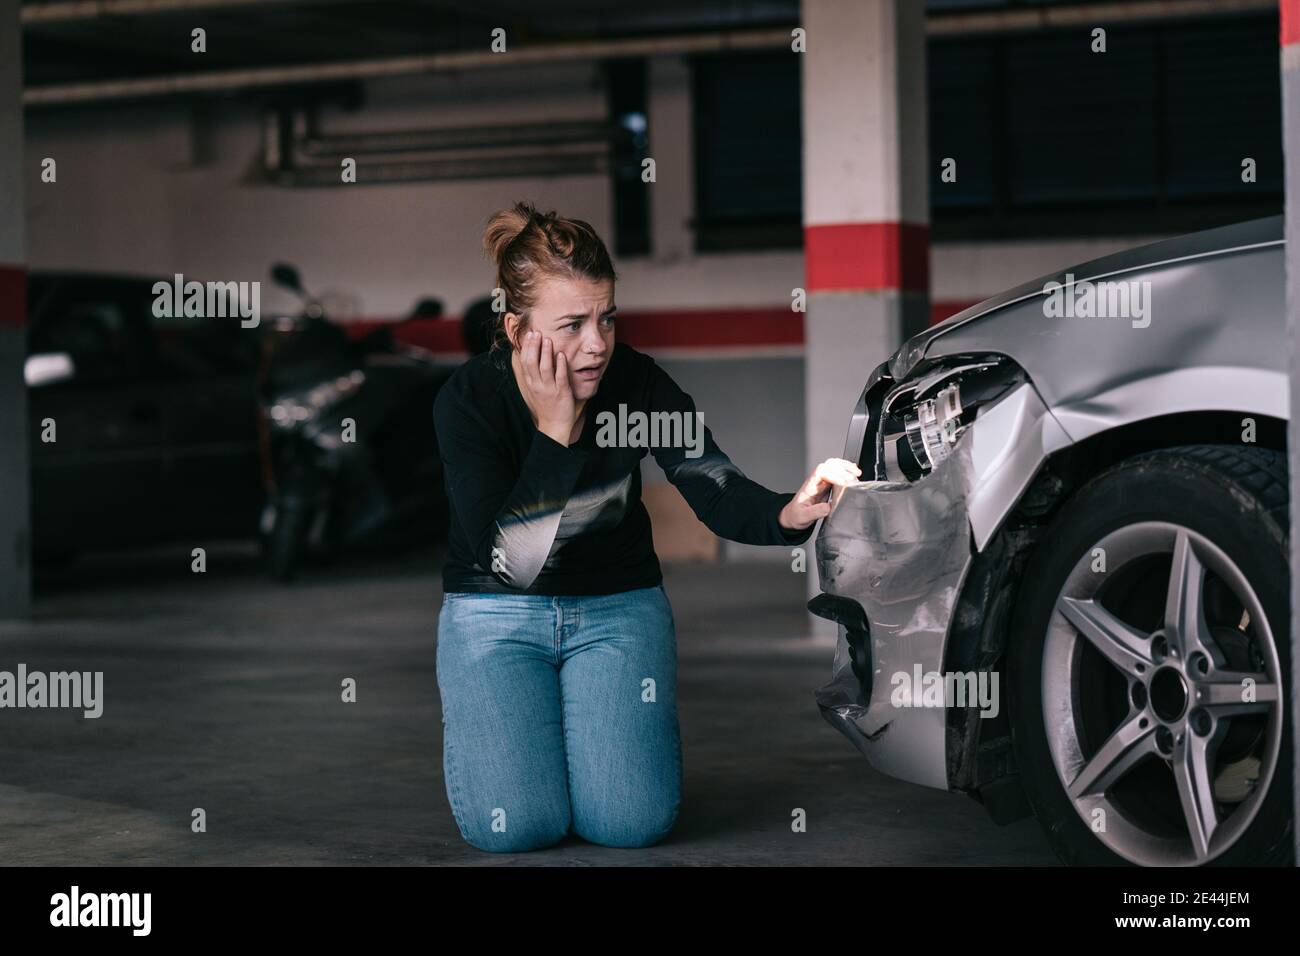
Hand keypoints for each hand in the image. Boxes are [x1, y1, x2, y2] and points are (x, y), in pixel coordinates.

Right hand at [513, 330, 577, 444]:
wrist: (554, 425)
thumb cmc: (546, 406)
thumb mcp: (536, 389)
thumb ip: (534, 375)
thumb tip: (532, 357)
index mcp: (531, 383)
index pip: (525, 361)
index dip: (527, 347)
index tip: (530, 334)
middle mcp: (538, 385)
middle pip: (532, 362)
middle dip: (534, 346)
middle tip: (536, 332)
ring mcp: (549, 389)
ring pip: (545, 368)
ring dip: (546, 353)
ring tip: (548, 339)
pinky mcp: (561, 392)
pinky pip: (560, 377)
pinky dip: (560, 365)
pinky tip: (561, 354)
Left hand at [778, 457, 861, 530]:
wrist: (794, 516)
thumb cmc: (797, 515)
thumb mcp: (803, 517)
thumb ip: (815, 512)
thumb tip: (828, 507)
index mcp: (810, 486)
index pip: (821, 472)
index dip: (834, 475)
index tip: (844, 483)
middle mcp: (816, 481)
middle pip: (829, 465)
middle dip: (843, 468)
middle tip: (854, 476)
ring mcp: (822, 482)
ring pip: (834, 466)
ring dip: (846, 467)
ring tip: (856, 473)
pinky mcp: (828, 486)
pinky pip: (837, 473)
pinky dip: (846, 471)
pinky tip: (853, 474)